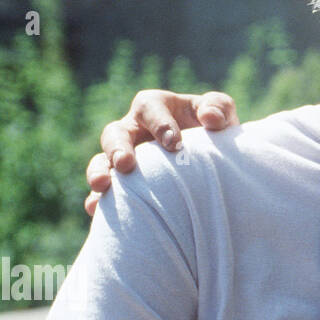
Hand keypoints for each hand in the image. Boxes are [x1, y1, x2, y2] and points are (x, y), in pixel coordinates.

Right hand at [84, 90, 238, 215]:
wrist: (213, 159)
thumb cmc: (214, 128)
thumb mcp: (221, 111)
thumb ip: (218, 107)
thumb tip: (211, 119)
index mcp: (155, 107)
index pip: (149, 108)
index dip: (159, 124)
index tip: (175, 145)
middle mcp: (133, 130)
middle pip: (114, 133)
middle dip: (117, 147)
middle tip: (126, 164)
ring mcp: (123, 157)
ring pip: (100, 161)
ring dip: (98, 172)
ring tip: (103, 186)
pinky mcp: (121, 183)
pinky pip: (101, 192)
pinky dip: (98, 201)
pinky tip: (99, 211)